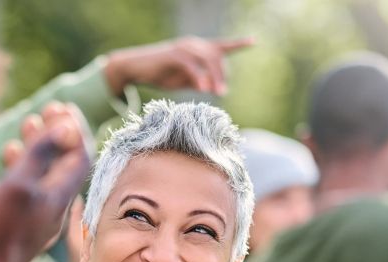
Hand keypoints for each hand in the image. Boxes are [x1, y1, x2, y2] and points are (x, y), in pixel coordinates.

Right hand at [0, 104, 91, 261]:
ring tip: (27, 124)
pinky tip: (9, 156)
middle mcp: (54, 208)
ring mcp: (38, 218)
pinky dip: (24, 167)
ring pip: (46, 175)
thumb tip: (67, 126)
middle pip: (65, 164)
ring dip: (39, 148)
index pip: (81, 156)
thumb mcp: (18, 185)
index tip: (62, 108)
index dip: (75, 129)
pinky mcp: (22, 225)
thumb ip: (41, 155)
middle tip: (46, 110)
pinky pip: (31, 189)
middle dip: (57, 134)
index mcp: (59, 197)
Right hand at [104, 37, 253, 95]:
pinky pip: (191, 66)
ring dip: (215, 77)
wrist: (134, 68)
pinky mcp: (173, 55)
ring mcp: (183, 48)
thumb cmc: (159, 75)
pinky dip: (199, 77)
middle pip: (217, 56)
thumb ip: (198, 81)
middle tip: (223, 92)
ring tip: (218, 93)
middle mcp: (192, 45)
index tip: (253, 41)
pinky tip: (204, 90)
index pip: (220, 46)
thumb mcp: (183, 81)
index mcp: (196, 49)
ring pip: (207, 59)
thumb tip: (212, 87)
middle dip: (223, 74)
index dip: (237, 43)